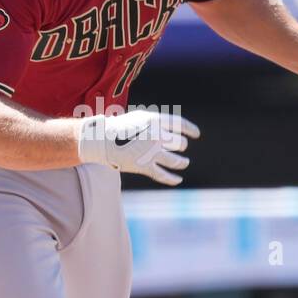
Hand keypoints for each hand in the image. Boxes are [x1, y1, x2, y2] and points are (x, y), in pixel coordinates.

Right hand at [78, 110, 200, 185]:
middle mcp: (156, 136)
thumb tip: (173, 133)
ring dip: (182, 162)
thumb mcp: (139, 118)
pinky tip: (178, 179)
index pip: (180, 124)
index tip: (196, 134)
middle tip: (180, 147)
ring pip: (176, 160)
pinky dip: (172, 178)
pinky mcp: (144, 166)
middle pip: (180, 143)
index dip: (190, 130)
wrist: (101, 140)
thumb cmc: (120, 127)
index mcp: (155, 121)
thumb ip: (156, 123)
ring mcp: (151, 152)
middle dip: (181, 145)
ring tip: (184, 162)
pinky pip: (163, 175)